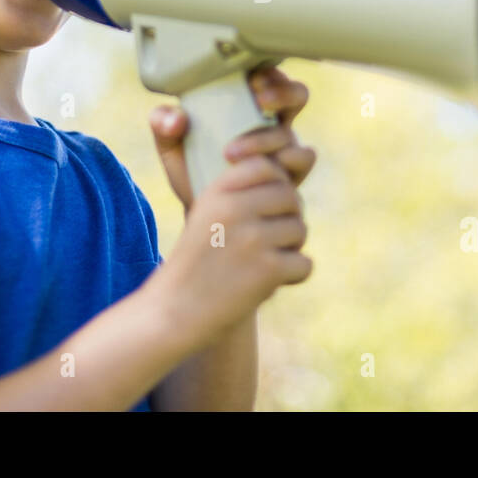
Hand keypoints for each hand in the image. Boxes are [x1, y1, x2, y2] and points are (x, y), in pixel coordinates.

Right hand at [144, 65, 316, 347]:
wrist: (173, 312)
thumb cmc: (197, 261)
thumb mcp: (208, 213)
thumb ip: (243, 192)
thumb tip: (300, 165)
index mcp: (218, 191)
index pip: (267, 166)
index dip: (276, 184)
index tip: (264, 209)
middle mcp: (235, 209)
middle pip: (290, 197)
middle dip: (287, 217)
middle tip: (271, 240)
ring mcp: (253, 239)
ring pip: (300, 229)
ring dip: (290, 248)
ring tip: (264, 263)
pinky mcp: (267, 270)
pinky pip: (304, 264)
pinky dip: (292, 276)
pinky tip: (268, 283)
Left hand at [149, 64, 315, 213]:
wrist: (205, 214)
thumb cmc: (192, 170)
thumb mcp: (171, 146)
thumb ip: (163, 124)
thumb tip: (176, 118)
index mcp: (247, 104)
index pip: (268, 75)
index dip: (266, 72)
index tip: (250, 82)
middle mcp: (273, 121)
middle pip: (297, 94)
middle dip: (282, 93)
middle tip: (259, 102)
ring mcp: (286, 147)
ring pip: (292, 132)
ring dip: (265, 139)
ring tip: (231, 153)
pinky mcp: (293, 173)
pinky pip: (304, 159)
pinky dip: (286, 161)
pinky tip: (259, 170)